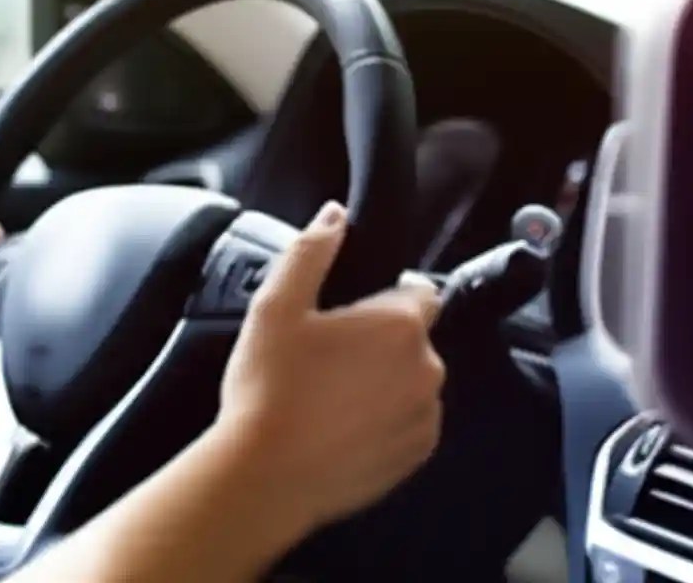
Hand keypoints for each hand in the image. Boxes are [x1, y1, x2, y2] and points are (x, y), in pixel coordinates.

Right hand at [216, 201, 444, 529]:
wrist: (265, 477)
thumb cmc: (268, 392)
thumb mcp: (276, 306)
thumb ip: (312, 250)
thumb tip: (334, 215)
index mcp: (400, 325)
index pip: (420, 292)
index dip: (388, 296)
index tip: (357, 312)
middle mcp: (426, 369)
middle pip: (413, 339)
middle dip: (380, 342)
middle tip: (328, 358)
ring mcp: (424, 415)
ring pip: (411, 382)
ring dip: (385, 382)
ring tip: (330, 396)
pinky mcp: (416, 454)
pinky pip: (408, 422)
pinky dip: (385, 420)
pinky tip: (341, 426)